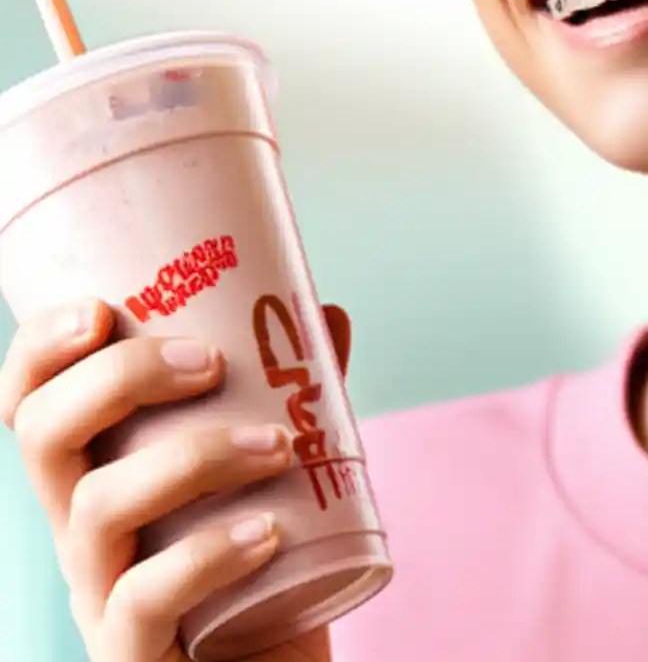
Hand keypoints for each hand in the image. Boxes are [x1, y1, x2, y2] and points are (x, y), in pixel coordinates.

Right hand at [1, 300, 352, 661]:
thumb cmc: (265, 573)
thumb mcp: (273, 478)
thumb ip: (295, 400)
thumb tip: (328, 317)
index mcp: (98, 482)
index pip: (31, 407)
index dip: (40, 352)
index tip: (101, 307)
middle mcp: (83, 536)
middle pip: (43, 438)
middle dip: (118, 380)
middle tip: (211, 361)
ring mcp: (99, 596)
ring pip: (95, 511)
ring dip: (189, 459)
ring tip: (277, 445)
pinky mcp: (135, 654)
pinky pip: (143, 602)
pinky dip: (206, 558)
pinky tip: (268, 532)